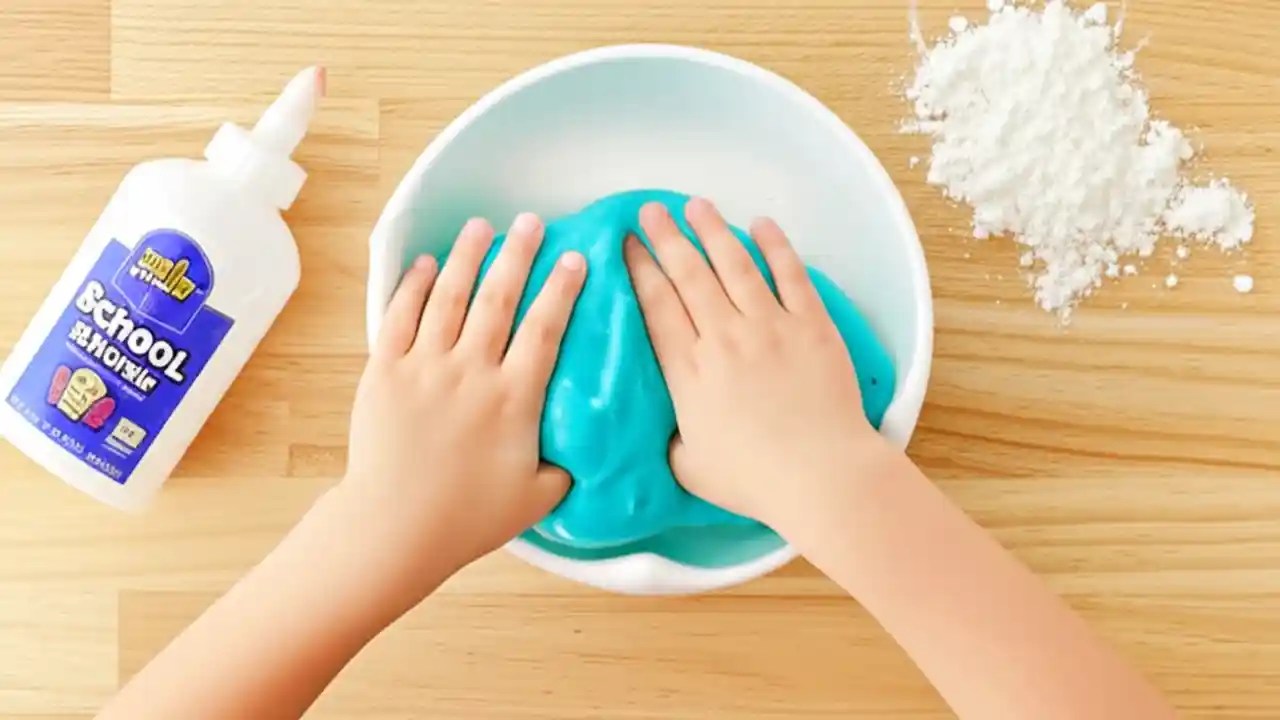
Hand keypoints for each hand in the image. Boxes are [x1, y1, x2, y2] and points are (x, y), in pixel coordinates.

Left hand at [341, 212, 585, 606]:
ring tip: (481, 227)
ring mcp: (424, 368)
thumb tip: (582, 451)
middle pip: (498, 298)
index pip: (545, 329)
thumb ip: (564, 468)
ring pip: (449, 296)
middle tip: (531, 222)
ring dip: (467, 257)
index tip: (575, 258)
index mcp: (513, 398)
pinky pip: (400, 317)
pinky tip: (425, 263)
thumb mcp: (536, 498)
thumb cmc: (469, 518)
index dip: (562, 289)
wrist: (394, 527)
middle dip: (518, 254)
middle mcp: (471, 372)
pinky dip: (412, 286)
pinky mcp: (384, 373)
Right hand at [624, 198, 886, 535]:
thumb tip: (667, 429)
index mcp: (689, 371)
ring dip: (712, 231)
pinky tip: (761, 224)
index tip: (627, 242)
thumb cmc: (753, 480)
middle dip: (667, 237)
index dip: (639, 270)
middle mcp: (724, 338)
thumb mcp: (689, 467)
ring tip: (696, 205)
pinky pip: (790, 275)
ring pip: (734, 265)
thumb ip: (672, 440)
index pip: (657, 307)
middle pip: (689, 275)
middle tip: (651, 209)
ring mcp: (770, 326)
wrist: (821, 474)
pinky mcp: (812, 326)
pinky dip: (775, 246)